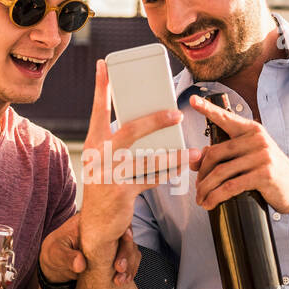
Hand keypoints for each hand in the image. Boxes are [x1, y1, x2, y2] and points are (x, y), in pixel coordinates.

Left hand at [40, 212, 141, 286]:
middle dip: (126, 252)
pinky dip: (129, 271)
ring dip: (130, 264)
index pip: (113, 220)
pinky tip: (124, 280)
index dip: (123, 227)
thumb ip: (67, 257)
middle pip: (126, 236)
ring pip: (131, 250)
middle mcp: (106, 231)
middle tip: (119, 267)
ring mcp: (112, 244)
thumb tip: (80, 263)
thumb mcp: (56, 253)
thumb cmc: (55, 253)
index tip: (125, 238)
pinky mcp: (114, 257)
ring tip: (120, 280)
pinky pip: (129, 262)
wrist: (58, 266)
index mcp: (92, 223)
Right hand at [78, 59, 199, 259]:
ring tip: (194, 152)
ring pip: (148, 158)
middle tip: (177, 114)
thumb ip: (121, 142)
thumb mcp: (106, 161)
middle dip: (155, 120)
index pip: (98, 109)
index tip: (104, 64)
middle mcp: (100, 154)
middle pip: (130, 130)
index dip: (101, 86)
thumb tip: (152, 123)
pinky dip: (167, 175)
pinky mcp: (122, 191)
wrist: (95, 224)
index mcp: (95, 141)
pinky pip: (151, 179)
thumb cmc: (105, 185)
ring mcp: (110, 173)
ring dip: (174, 156)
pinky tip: (181, 170)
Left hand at [188, 94, 288, 212]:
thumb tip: (196, 161)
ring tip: (201, 199)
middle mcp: (257, 139)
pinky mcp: (264, 174)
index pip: (226, 118)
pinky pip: (231, 186)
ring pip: (221, 172)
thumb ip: (226, 154)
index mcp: (252, 130)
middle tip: (197, 187)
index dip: (208, 109)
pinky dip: (217, 196)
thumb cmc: (270, 171)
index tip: (193, 100)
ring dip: (206, 188)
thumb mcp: (249, 156)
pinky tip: (211, 203)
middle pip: (215, 153)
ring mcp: (261, 156)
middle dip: (201, 173)